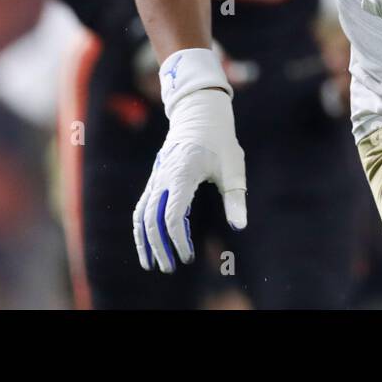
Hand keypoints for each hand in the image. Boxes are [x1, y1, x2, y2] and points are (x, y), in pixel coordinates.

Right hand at [133, 49, 246, 272]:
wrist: (200, 113)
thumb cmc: (220, 140)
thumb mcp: (233, 167)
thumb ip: (235, 198)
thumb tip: (239, 226)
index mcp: (182, 174)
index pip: (171, 216)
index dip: (177, 240)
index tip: (188, 256)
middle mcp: (164, 177)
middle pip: (152, 219)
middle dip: (159, 246)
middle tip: (171, 267)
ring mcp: (156, 177)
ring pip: (142, 213)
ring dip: (145, 240)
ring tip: (150, 264)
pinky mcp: (156, 178)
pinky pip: (142, 205)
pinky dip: (142, 226)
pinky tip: (148, 242)